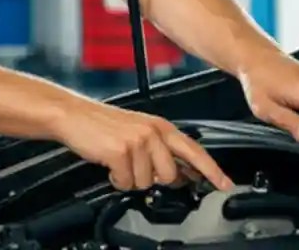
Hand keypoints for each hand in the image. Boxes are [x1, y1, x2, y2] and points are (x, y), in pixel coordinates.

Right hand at [51, 99, 232, 191]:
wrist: (73, 114)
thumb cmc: (102, 124)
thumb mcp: (138, 131)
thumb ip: (161, 149)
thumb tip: (179, 174)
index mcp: (160, 126)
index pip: (194, 150)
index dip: (212, 170)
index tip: (225, 184)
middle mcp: (153, 132)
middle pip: (169, 175)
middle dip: (152, 178)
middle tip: (136, 166)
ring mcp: (137, 141)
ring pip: (146, 182)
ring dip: (130, 178)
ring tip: (119, 161)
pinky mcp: (120, 151)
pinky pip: (126, 182)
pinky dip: (116, 179)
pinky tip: (110, 164)